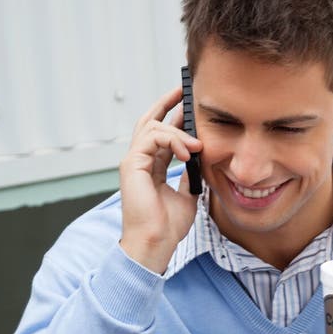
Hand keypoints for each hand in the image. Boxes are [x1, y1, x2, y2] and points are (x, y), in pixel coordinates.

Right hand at [119, 87, 202, 272]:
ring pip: (152, 128)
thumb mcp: (188, 195)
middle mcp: (139, 161)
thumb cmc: (168, 226)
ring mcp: (133, 162)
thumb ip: (192, 175)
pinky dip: (170, 140)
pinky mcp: (131, 165)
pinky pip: (150, 138)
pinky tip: (187, 152)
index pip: (160, 134)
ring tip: (197, 144)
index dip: (173, 117)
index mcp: (151, 167)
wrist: (156, 243)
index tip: (188, 104)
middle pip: (150, 122)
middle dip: (167, 104)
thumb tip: (201, 159)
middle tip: (184, 91)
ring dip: (177, 131)